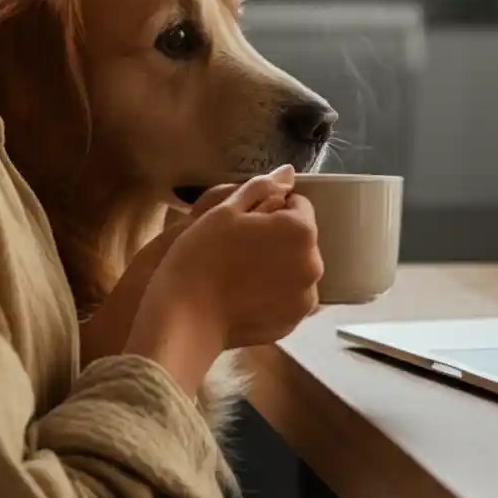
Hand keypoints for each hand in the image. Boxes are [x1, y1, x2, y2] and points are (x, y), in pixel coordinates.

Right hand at [81, 167, 296, 366]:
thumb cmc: (201, 256)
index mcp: (301, 231)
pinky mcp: (292, 323)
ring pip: (295, 269)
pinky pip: (287, 298)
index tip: (242, 222)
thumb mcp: (225, 211)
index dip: (269, 209)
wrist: (183, 319)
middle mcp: (314, 264)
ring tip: (239, 274)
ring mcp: (305, 298)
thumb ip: (262, 188)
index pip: (297, 206)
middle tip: (238, 248)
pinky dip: (273, 295)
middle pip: (299, 240)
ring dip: (277, 266)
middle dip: (277, 239)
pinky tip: (243, 297)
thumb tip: (289, 174)